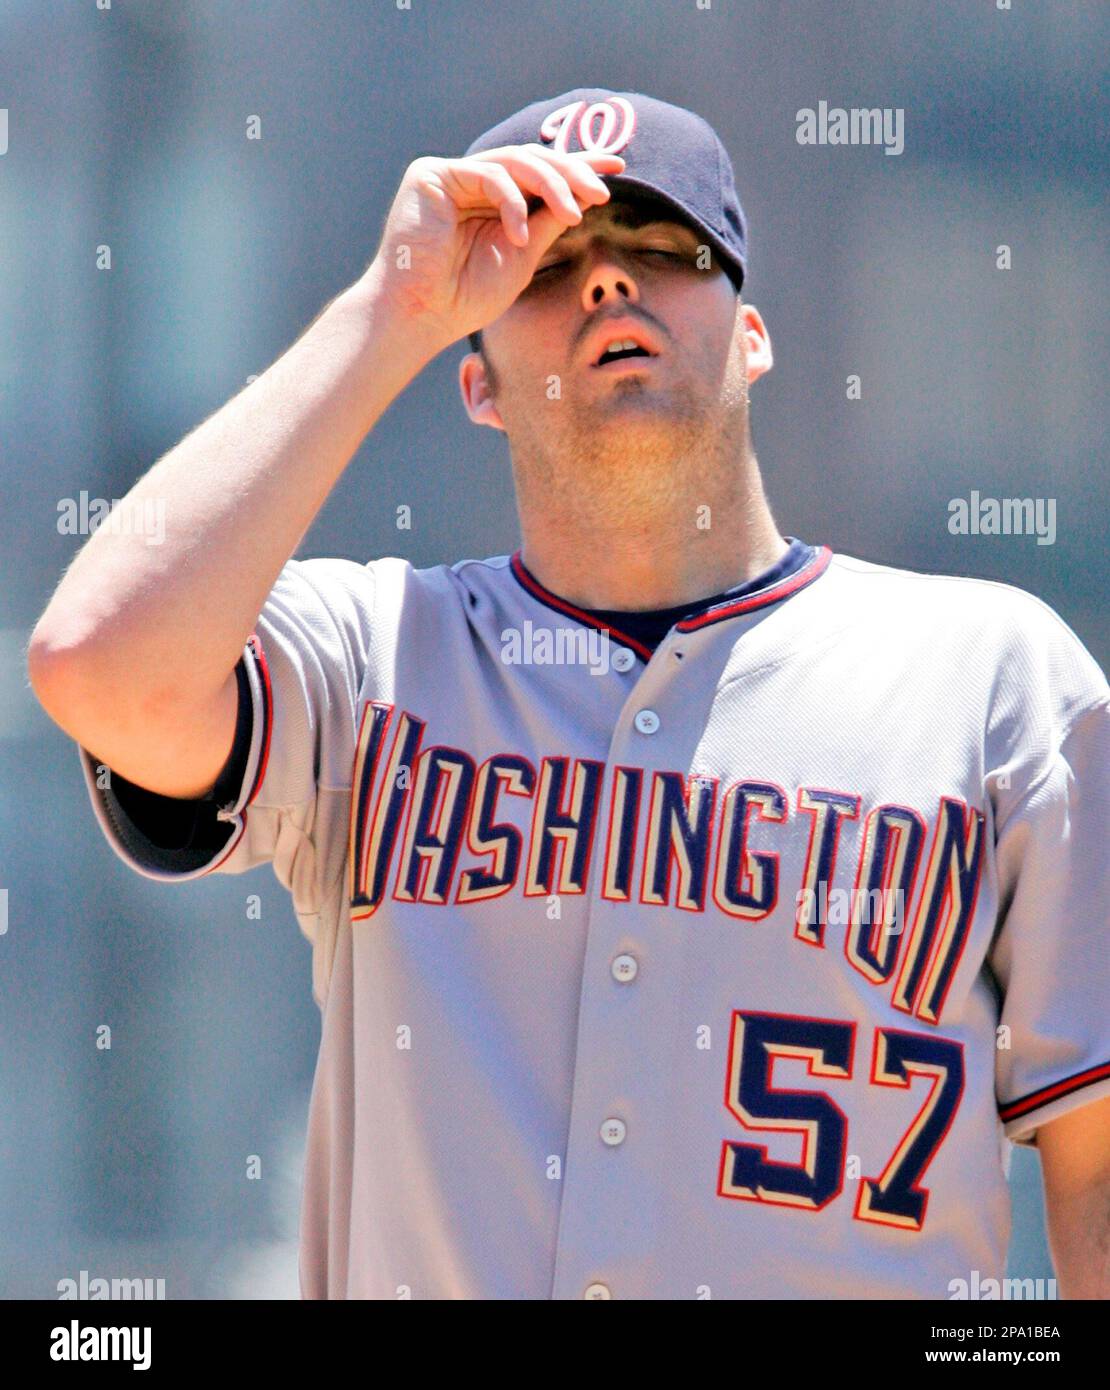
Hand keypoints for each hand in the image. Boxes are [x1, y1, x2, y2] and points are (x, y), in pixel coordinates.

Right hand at [361, 144, 625, 351]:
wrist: (423, 315)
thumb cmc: (466, 297)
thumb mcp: (523, 256)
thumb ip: (548, 222)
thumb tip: (584, 195)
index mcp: (494, 202)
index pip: (541, 175)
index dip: (579, 167)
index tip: (618, 167)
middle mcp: (473, 183)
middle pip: (532, 162)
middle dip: (572, 174)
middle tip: (601, 193)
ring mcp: (452, 176)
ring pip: (515, 162)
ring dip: (552, 184)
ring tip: (576, 211)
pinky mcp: (432, 175)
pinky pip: (487, 175)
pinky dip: (511, 202)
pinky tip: (518, 234)